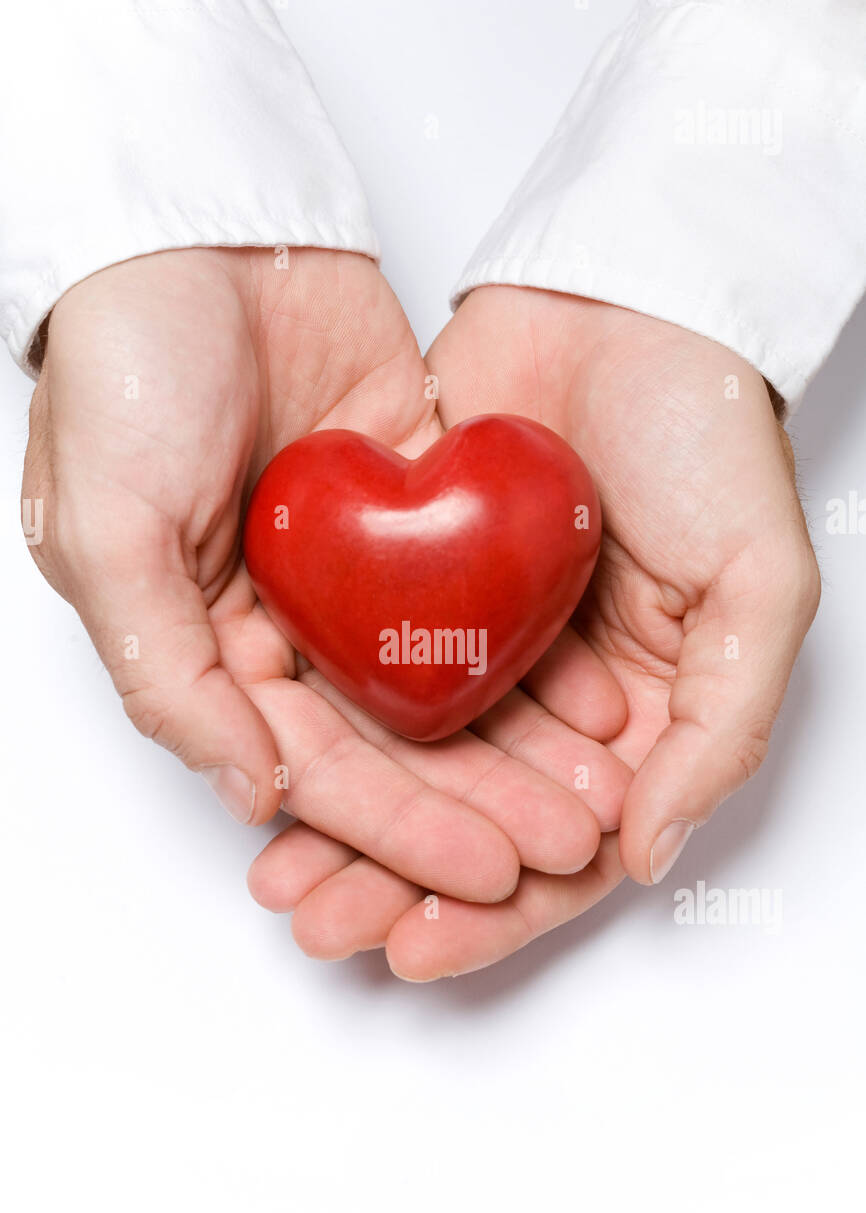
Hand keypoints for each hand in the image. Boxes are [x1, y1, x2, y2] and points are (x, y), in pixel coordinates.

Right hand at [24, 250, 622, 901]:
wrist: (200, 227)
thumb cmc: (124, 367)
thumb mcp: (106, 532)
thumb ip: (169, 673)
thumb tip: (249, 791)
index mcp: (209, 647)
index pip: (314, 766)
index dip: (398, 827)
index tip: (482, 870)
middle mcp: (287, 623)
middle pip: (396, 740)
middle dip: (478, 803)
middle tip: (562, 846)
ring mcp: (358, 568)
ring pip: (449, 680)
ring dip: (520, 745)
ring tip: (596, 793)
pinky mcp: (419, 506)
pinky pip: (484, 593)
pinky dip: (536, 647)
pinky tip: (593, 697)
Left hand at [264, 286, 818, 978]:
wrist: (623, 300)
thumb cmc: (713, 435)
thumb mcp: (759, 590)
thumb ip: (718, 733)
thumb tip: (646, 855)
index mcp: (648, 722)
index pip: (567, 852)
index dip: (494, 912)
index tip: (417, 945)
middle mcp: (560, 702)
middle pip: (471, 825)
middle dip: (394, 885)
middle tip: (320, 925)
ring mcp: (486, 647)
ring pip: (407, 767)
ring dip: (346, 828)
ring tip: (281, 879)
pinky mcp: (421, 588)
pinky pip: (367, 678)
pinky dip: (324, 730)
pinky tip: (272, 768)